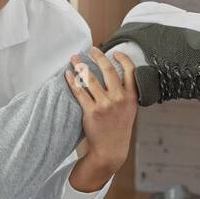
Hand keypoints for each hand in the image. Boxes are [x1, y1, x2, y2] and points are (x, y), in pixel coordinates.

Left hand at [65, 48, 136, 189]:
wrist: (111, 149)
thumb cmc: (118, 128)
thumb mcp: (129, 109)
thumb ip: (124, 93)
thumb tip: (113, 74)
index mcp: (131, 96)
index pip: (131, 71)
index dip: (122, 59)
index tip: (114, 52)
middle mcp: (119, 98)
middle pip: (108, 70)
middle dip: (98, 56)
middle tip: (90, 49)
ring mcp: (105, 105)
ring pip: (91, 78)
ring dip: (81, 66)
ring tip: (74, 59)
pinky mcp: (91, 111)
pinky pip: (79, 92)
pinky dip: (72, 81)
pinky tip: (68, 75)